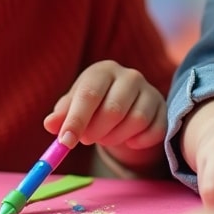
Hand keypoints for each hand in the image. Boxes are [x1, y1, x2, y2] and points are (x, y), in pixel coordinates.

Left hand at [44, 60, 165, 171]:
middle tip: (87, 139)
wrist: (126, 107)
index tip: (65, 142)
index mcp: (103, 71)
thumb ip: (62, 115)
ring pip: (135, 121)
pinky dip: (138, 142)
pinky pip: (154, 131)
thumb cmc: (93, 106)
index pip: (89, 94)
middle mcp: (129, 76)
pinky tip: (129, 140)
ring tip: (106, 137)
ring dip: (116, 138)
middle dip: (96, 131)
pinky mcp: (163, 109)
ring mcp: (150, 91)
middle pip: (113, 109)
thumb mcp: (74, 107)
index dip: (76, 120)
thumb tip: (50, 124)